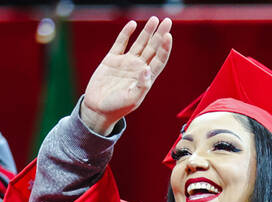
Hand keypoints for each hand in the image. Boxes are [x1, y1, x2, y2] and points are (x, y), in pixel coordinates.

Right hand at [81, 17, 172, 135]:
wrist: (98, 108)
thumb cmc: (117, 107)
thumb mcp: (132, 99)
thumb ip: (141, 85)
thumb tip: (147, 69)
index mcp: (146, 78)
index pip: (159, 59)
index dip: (164, 48)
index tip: (168, 36)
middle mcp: (138, 68)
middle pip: (152, 48)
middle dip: (160, 34)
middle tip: (167, 20)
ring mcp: (126, 63)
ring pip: (139, 43)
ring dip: (147, 31)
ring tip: (154, 19)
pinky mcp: (112, 59)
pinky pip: (121, 43)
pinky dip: (126, 34)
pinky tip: (133, 25)